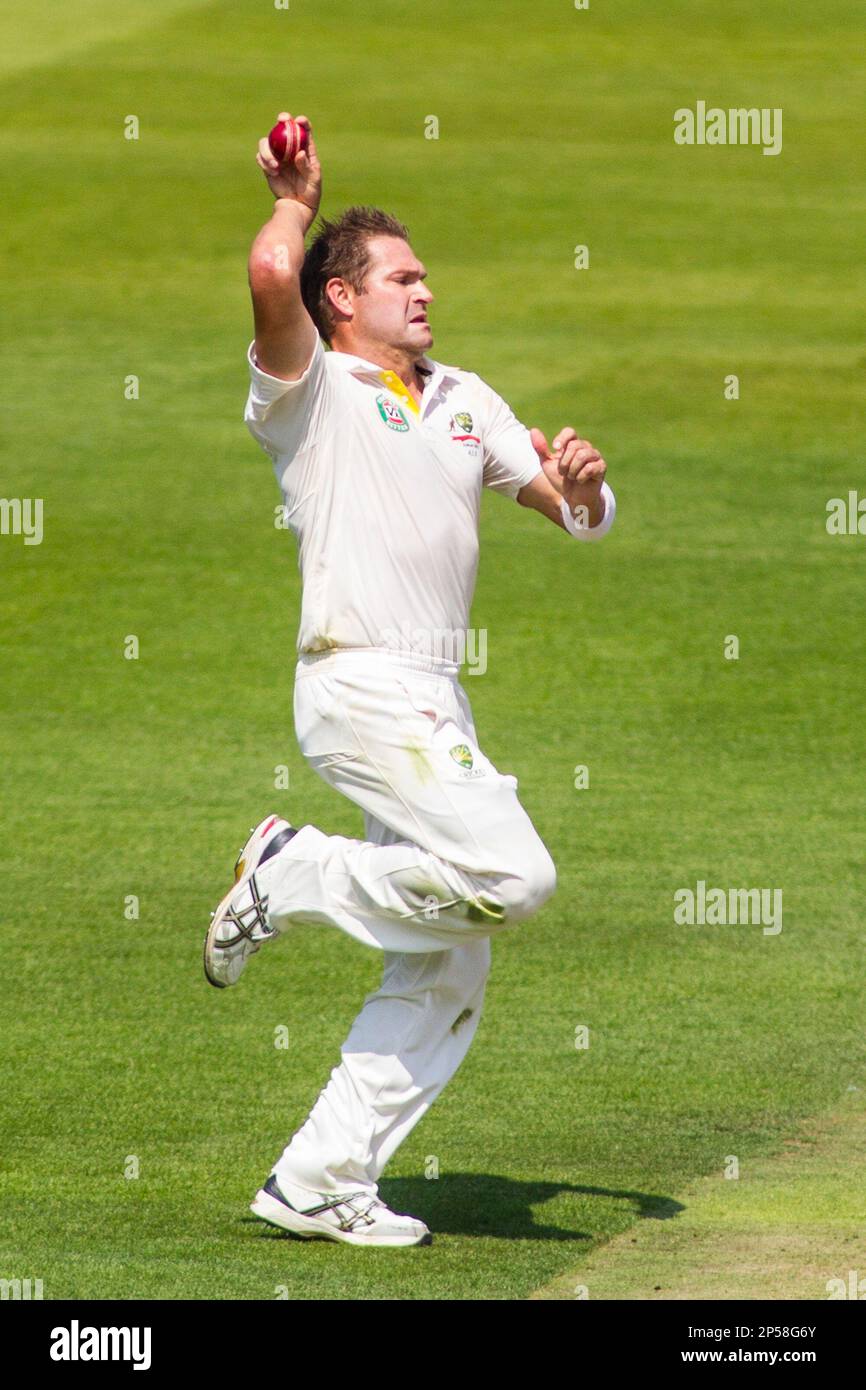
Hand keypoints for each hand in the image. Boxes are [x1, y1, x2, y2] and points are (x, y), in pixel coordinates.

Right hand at [256, 111, 321, 225]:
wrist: (298, 206)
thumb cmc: (310, 193)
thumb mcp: (313, 179)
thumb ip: (306, 165)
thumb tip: (299, 153)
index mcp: (305, 149)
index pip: (303, 130)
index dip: (301, 122)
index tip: (298, 120)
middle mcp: (290, 149)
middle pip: (283, 129)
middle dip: (282, 121)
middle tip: (281, 120)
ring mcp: (278, 156)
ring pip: (267, 142)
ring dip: (268, 149)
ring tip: (275, 165)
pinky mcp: (268, 166)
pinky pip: (261, 157)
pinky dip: (264, 162)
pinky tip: (274, 172)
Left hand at [531, 426, 606, 525]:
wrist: (573, 499)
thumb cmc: (561, 480)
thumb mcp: (547, 465)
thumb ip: (541, 449)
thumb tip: (533, 430)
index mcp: (573, 444)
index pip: (569, 432)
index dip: (562, 438)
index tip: (555, 448)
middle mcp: (585, 448)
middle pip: (574, 445)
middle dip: (564, 462)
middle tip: (564, 473)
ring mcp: (595, 456)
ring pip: (582, 455)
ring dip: (572, 470)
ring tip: (572, 477)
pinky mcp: (601, 467)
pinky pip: (590, 468)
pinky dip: (580, 477)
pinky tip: (580, 481)